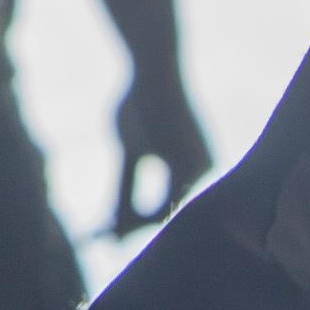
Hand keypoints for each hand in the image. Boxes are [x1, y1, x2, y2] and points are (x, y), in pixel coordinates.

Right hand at [112, 61, 214, 229]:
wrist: (153, 68)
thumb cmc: (140, 101)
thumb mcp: (130, 151)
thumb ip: (126, 186)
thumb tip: (114, 220)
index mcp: (193, 164)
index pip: (164, 204)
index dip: (135, 222)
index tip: (111, 233)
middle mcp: (203, 168)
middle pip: (166, 211)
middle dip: (133, 228)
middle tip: (106, 240)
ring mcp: (201, 166)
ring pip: (165, 209)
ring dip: (134, 223)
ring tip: (106, 233)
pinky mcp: (194, 162)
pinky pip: (166, 199)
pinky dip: (141, 211)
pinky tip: (117, 217)